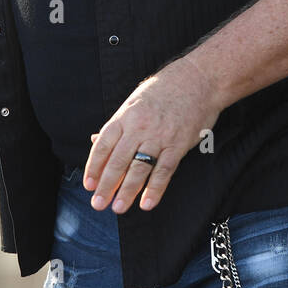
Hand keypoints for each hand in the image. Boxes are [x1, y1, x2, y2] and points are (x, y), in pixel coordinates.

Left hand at [84, 57, 225, 213]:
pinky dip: (155, 189)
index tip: (88, 185)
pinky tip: (146, 204)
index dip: (94, 167)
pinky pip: (164, 171)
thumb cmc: (164, 89)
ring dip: (127, 192)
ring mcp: (159, 137)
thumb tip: (95, 140)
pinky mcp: (178, 144)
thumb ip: (117, 124)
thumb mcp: (134, 101)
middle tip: (98, 204)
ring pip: (139, 169)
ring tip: (118, 208)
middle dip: (106, 185)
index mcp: (125, 116)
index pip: (103, 145)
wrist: (198, 79)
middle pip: (118, 161)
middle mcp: (139, 127)